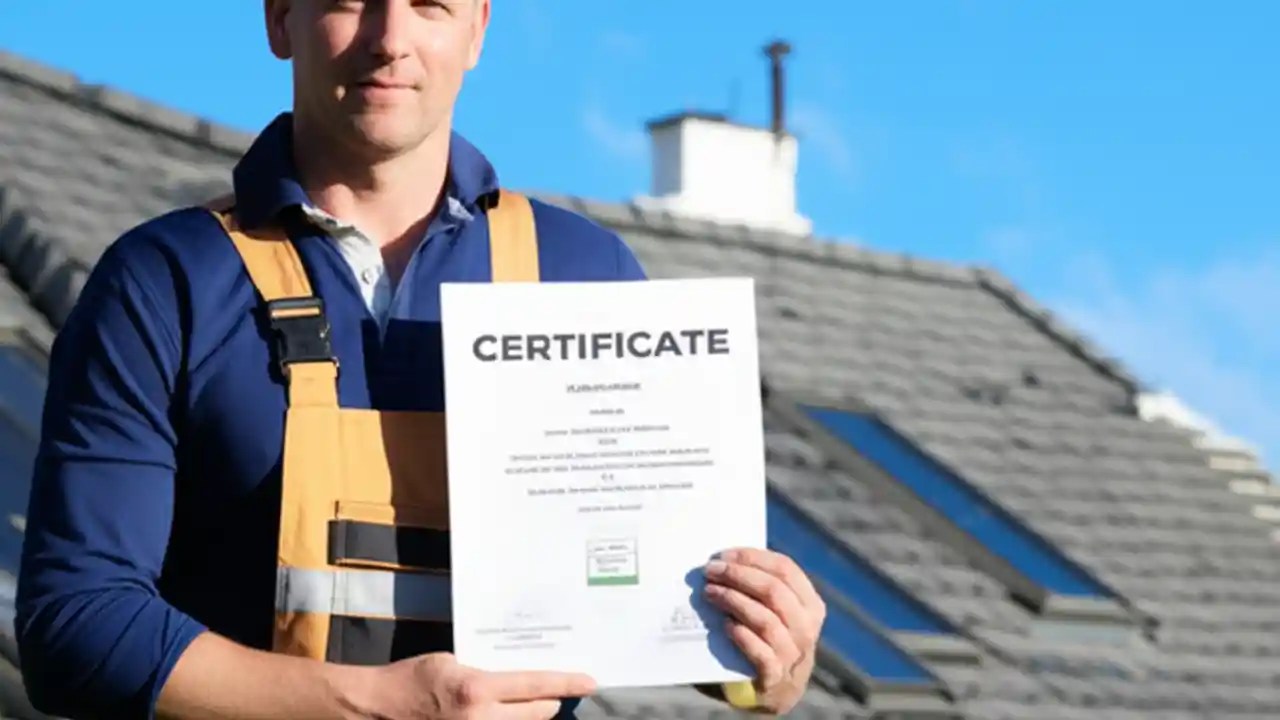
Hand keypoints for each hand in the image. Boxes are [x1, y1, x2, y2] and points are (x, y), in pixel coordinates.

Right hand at [359, 652, 595, 718]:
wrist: (373, 710)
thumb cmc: (408, 680)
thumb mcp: (448, 662)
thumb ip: (482, 674)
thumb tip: (508, 681)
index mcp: (477, 689)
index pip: (536, 685)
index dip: (567, 683)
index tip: (590, 683)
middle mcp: (481, 719)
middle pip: (538, 715)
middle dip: (550, 705)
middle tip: (556, 697)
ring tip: (533, 709)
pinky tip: (503, 717)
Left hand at [703, 548, 825, 713]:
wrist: (775, 691)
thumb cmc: (768, 640)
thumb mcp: (777, 613)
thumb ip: (761, 589)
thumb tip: (724, 560)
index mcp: (810, 605)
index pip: (785, 569)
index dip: (753, 557)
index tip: (724, 554)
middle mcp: (807, 627)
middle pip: (773, 590)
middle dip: (738, 576)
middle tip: (710, 571)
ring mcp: (793, 653)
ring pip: (765, 619)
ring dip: (734, 601)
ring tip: (710, 593)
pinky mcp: (775, 676)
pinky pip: (760, 652)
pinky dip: (742, 636)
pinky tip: (726, 626)